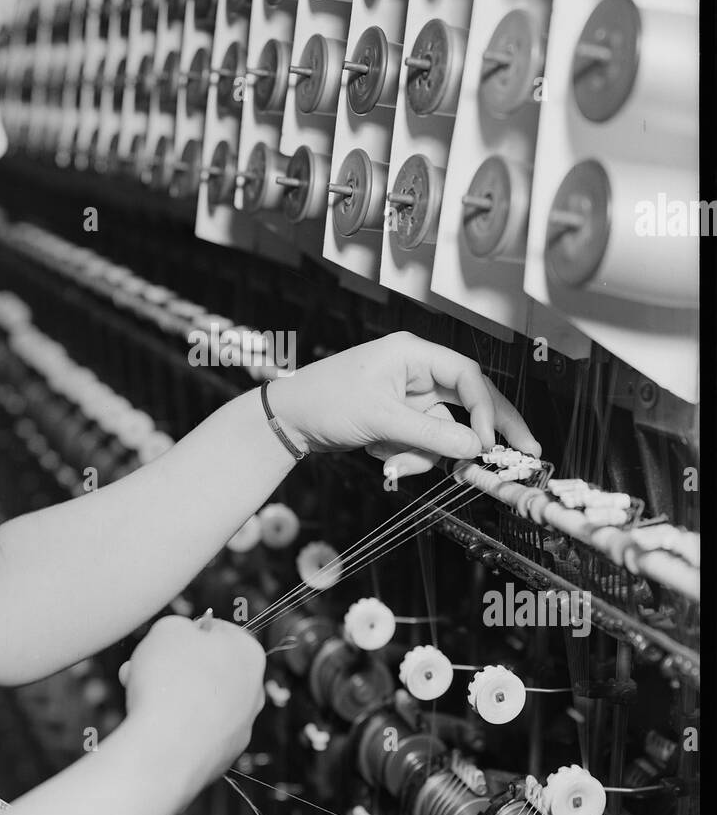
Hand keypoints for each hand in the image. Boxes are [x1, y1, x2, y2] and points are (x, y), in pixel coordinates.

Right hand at [122, 615, 265, 790]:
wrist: (165, 750)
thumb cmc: (168, 681)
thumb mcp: (168, 628)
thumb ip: (179, 625)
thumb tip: (182, 639)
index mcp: (250, 654)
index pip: (219, 631)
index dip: (186, 632)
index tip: (164, 643)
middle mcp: (254, 691)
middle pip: (208, 668)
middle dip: (175, 666)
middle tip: (142, 667)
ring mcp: (241, 727)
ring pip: (200, 702)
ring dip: (170, 695)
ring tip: (137, 695)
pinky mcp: (223, 757)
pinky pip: (194, 732)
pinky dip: (174, 727)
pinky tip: (152, 728)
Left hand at [266, 331, 539, 475]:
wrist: (288, 420)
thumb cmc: (326, 402)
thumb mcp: (381, 418)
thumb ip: (432, 435)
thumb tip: (476, 447)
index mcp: (413, 354)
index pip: (466, 377)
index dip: (485, 409)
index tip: (489, 442)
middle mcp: (417, 371)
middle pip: (468, 400)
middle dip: (489, 429)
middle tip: (526, 450)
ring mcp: (410, 397)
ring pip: (443, 432)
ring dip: (423, 454)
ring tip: (389, 460)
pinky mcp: (401, 419)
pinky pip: (423, 443)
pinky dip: (408, 456)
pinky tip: (379, 455)